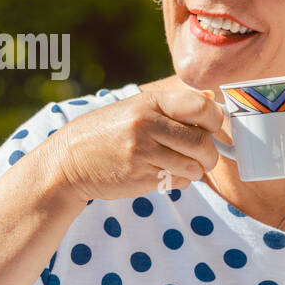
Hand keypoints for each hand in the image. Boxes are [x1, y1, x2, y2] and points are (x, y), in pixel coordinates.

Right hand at [43, 88, 225, 201]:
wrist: (68, 162)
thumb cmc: (107, 133)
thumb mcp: (134, 109)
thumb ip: (171, 108)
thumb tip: (212, 104)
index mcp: (149, 103)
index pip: (201, 108)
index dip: (215, 120)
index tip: (213, 128)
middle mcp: (146, 125)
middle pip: (202, 142)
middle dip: (210, 154)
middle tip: (204, 157)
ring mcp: (143, 153)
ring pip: (194, 167)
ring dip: (194, 171)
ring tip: (179, 166)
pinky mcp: (141, 178)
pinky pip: (178, 182)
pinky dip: (178, 181)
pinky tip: (161, 174)